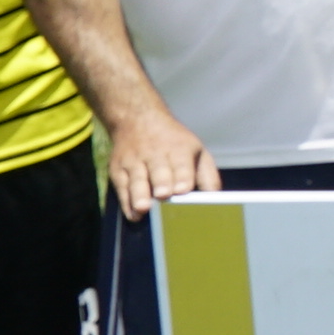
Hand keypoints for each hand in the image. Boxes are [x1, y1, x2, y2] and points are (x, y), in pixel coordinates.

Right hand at [106, 108, 220, 220]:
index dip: (182, 177)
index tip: (183, 189)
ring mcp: (134, 161)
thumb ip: (207, 175)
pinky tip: (134, 214)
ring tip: (144, 208)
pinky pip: (121, 187)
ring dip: (140, 194)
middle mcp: (155, 154)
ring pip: (137, 179)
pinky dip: (126, 202)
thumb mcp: (196, 151)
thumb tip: (215, 199)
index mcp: (179, 149)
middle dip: (162, 183)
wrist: (138, 120)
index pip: (182, 164)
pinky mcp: (118, 169)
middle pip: (159, 171)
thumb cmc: (174, 143)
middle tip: (164, 195)